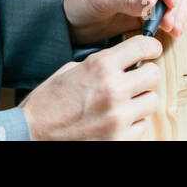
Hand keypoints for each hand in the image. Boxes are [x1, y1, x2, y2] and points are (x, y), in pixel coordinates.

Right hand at [20, 34, 162, 140]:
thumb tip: (124, 61)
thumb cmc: (49, 102)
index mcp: (100, 66)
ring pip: (151, 101)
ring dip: (141, 99)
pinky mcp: (120, 140)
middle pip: (153, 74)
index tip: (151, 50)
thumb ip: (101, 63)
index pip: (142, 47)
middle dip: (146, 74)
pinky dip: (133, 122)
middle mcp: (113, 89)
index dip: (150, 46)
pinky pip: (142, 125)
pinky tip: (117, 119)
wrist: (33, 134)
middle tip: (136, 78)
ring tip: (124, 101)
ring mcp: (118, 117)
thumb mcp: (72, 69)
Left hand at [62, 0, 186, 46]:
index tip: (169, 3)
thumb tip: (154, 0)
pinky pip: (167, 15)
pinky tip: (169, 33)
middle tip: (170, 24)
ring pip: (175, 1)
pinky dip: (171, 23)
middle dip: (176, 4)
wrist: (71, 16)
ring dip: (177, 15)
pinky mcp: (149, 11)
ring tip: (172, 31)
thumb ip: (129, 0)